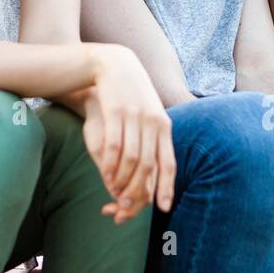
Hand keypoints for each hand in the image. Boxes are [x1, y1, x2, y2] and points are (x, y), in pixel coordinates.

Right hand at [83, 43, 175, 223]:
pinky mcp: (116, 112)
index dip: (167, 187)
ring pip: (131, 159)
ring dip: (122, 180)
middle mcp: (153, 122)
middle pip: (148, 165)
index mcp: (164, 126)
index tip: (163, 207)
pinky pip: (114, 146)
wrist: (115, 64)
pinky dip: (110, 165)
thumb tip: (161, 168)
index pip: (168, 163)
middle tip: (129, 207)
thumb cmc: (134, 94)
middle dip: (139, 190)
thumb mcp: (152, 112)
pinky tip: (105, 175)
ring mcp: (134, 117)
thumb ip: (157, 136)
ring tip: (115, 194)